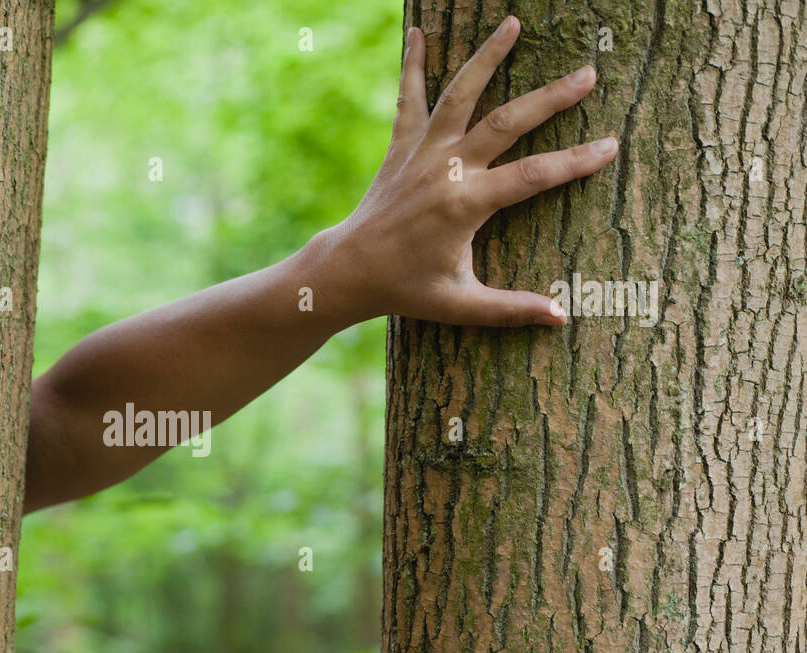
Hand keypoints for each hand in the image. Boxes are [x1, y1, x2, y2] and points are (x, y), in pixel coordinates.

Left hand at [317, 16, 617, 327]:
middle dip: (550, 98)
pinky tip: (416, 30)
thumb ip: (511, 309)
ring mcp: (420, 154)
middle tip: (589, 74)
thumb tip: (560, 318)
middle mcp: (444, 170)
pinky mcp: (399, 148)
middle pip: (505, 122)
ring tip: (513, 22)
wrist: (347, 272)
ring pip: (457, 96)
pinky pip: (407, 100)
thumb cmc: (404, 291)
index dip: (574, 162)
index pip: (532, 176)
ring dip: (486, 58)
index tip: (611, 146)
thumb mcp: (460, 304)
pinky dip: (411, 65)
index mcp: (464, 205)